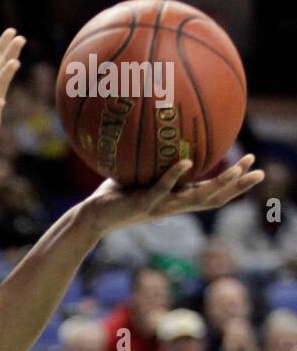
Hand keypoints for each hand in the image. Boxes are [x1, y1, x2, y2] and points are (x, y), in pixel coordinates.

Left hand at [81, 155, 263, 238]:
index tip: (253, 166)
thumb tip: (167, 132)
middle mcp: (172, 206)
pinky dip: (173, 177)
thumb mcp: (141, 174)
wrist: (92, 218)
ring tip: (234, 170)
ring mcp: (158, 208)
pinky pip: (160, 190)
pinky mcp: (141, 206)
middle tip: (258, 172)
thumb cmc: (116, 194)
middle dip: (236, 187)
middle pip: (212, 199)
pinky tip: (185, 162)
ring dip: (216, 185)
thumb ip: (157, 160)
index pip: (211, 193)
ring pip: (193, 200)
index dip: (234, 184)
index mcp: (176, 199)